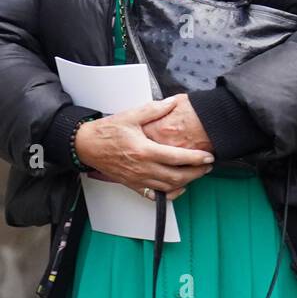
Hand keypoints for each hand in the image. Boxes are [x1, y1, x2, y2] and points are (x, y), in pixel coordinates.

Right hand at [74, 97, 214, 200]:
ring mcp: (137, 179)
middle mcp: (142, 168)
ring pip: (167, 187)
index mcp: (144, 150)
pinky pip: (153, 195)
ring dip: (185, 182)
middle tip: (207, 166)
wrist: (86, 145)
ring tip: (196, 174)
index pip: (176, 158)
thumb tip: (173, 102)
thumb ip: (154, 110)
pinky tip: (177, 188)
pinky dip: (168, 194)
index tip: (209, 157)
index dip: (196, 159)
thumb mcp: (131, 115)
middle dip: (196, 173)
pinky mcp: (132, 184)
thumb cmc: (107, 131)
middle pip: (176, 176)